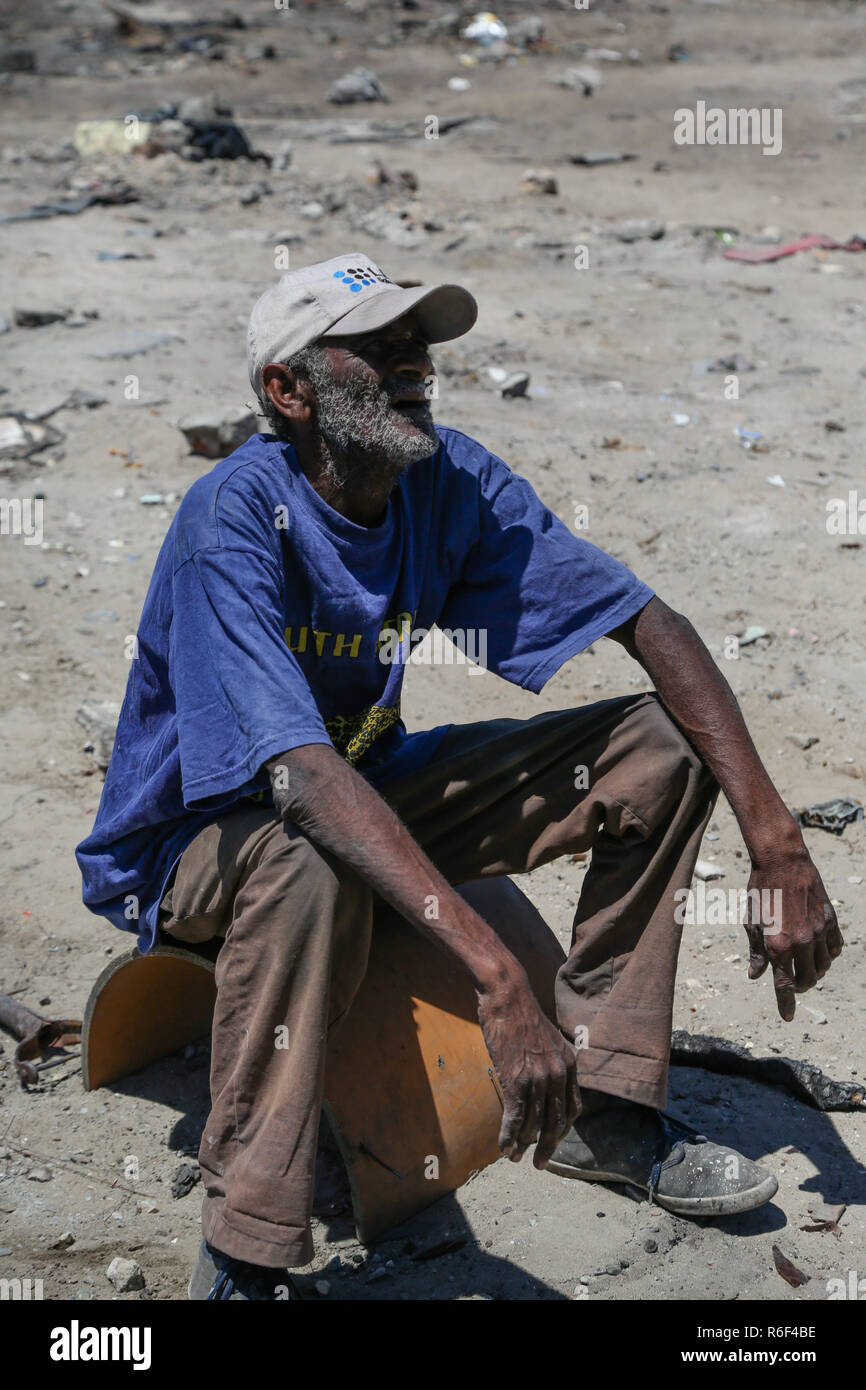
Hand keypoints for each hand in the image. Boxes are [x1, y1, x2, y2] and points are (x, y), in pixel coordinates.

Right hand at [476, 972, 580, 1168]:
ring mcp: (539, 1078)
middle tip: (539, 1164)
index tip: (553, 1141)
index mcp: (570, 1064)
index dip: (563, 1129)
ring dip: (524, 1144)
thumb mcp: (549, 1039)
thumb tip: (545, 1081)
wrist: (508, 996)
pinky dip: (509, 1136)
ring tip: (515, 1157)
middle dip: (547, 1146)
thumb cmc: (522, 1015)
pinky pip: (515, 1116)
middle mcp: (559, 1074)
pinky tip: (504, 1148)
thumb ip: (552, 1061)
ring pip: (533, 1122)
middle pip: (556, 1121)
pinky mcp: (517, 1079)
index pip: (573, 1107)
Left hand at [743, 845, 843, 1020]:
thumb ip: (756, 952)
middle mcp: (801, 942)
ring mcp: (819, 932)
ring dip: (814, 972)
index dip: (786, 1005)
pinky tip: (819, 951)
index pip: (784, 986)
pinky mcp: (830, 921)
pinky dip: (828, 955)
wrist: (782, 862)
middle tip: (792, 981)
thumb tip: (755, 976)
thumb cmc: (761, 891)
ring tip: (804, 965)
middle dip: (799, 987)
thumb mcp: (751, 923)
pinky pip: (835, 948)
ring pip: (823, 967)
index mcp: (777, 945)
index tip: (787, 1017)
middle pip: (807, 980)